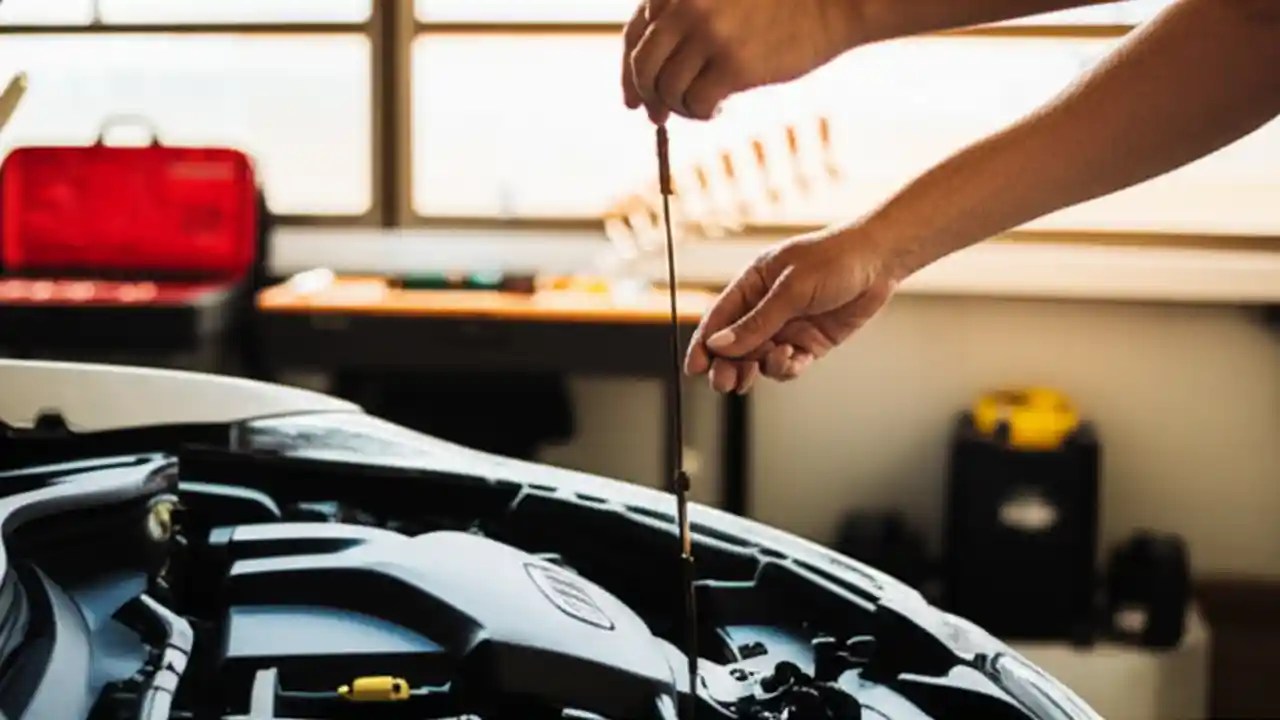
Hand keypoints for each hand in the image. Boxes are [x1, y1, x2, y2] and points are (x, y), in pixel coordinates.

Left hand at [621, 0, 861, 122]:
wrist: (832, 3)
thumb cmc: (779, 2)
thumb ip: (685, 17)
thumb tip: (651, 78)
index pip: (635, 34)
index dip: (628, 71)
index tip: (632, 99)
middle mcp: (685, 7)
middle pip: (643, 66)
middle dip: (647, 97)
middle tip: (658, 117)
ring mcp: (708, 35)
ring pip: (667, 89)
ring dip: (679, 107)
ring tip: (702, 106)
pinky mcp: (732, 65)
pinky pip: (695, 103)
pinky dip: (700, 114)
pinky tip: (719, 109)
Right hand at [685, 227, 897, 393]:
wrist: (880, 262)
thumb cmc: (834, 259)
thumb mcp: (790, 289)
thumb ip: (756, 322)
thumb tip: (720, 345)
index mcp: (753, 285)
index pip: (719, 318)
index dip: (704, 344)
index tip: (695, 368)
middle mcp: (767, 308)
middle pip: (735, 345)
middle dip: (727, 365)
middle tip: (724, 382)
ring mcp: (788, 327)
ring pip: (760, 359)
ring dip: (756, 369)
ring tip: (757, 374)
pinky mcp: (810, 342)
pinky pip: (788, 363)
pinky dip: (785, 368)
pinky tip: (791, 360)